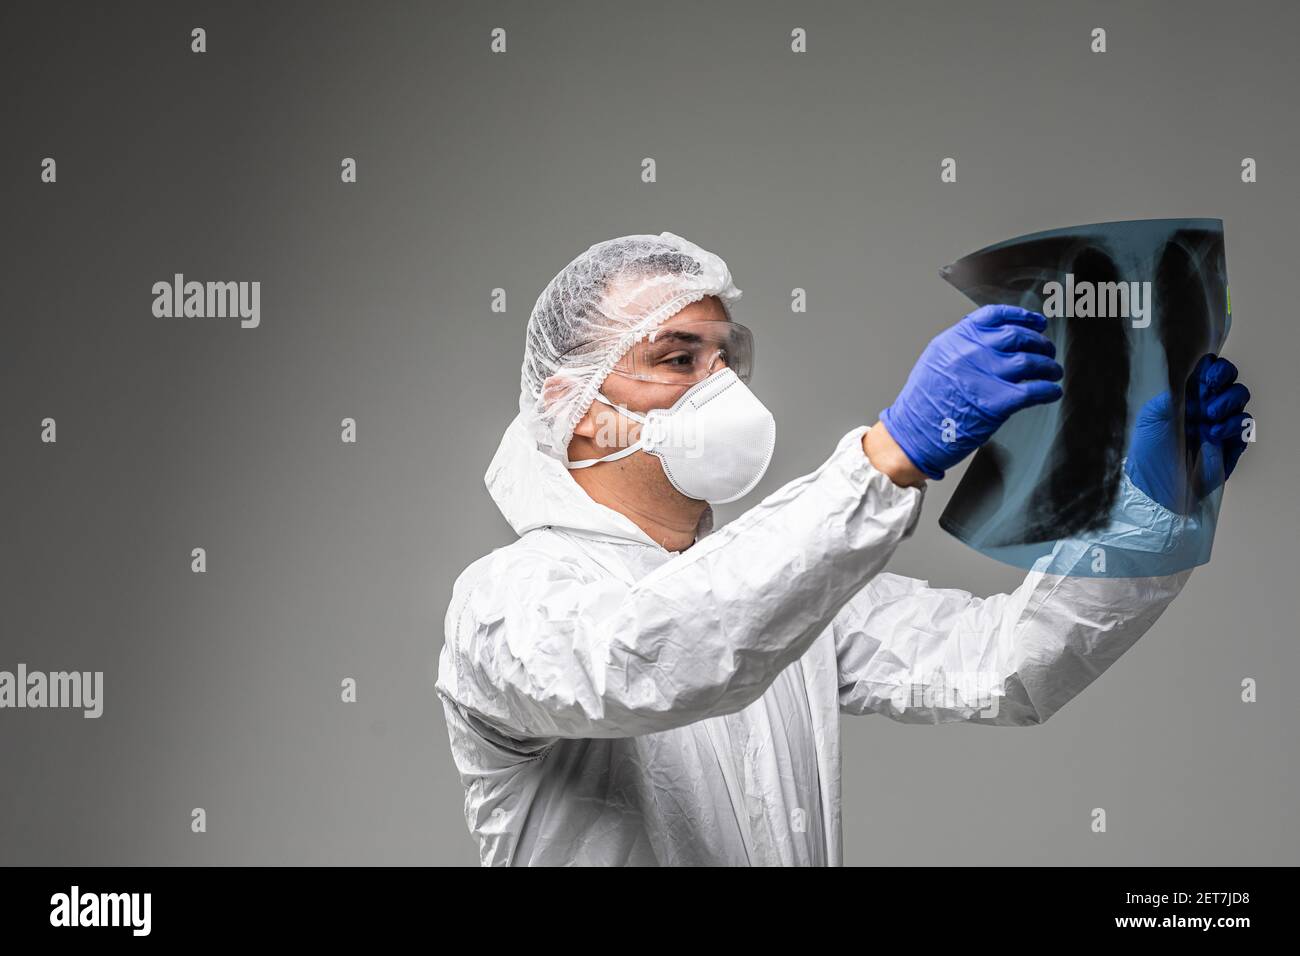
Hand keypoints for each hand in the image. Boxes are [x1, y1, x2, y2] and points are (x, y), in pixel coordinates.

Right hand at [879, 304, 1063, 479]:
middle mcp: (971, 352)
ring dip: (1048, 366)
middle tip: (1047, 350)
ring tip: (1053, 372)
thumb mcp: (935, 362)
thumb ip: (962, 348)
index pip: (995, 316)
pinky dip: (1048, 390)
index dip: (1022, 317)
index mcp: (955, 340)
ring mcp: (984, 375)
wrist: (912, 434)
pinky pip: (1033, 390)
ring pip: (1030, 361)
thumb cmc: (922, 405)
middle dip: (1039, 342)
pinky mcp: (996, 402)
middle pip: (1018, 336)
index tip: (1036, 322)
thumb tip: (994, 344)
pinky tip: (1052, 392)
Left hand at [1125, 354, 1251, 512]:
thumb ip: (1171, 396)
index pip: (1209, 371)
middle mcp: (1206, 406)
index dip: (1214, 368)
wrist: (1157, 487)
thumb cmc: (1149, 452)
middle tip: (1210, 390)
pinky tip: (1213, 435)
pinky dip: (1231, 425)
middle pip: (1230, 380)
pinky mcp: (1232, 443)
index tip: (1207, 376)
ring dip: (1227, 403)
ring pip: (1240, 399)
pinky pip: (1243, 425)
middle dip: (1225, 380)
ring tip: (1208, 418)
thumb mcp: (1151, 418)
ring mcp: (1221, 424)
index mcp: (1187, 397)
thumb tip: (1194, 386)